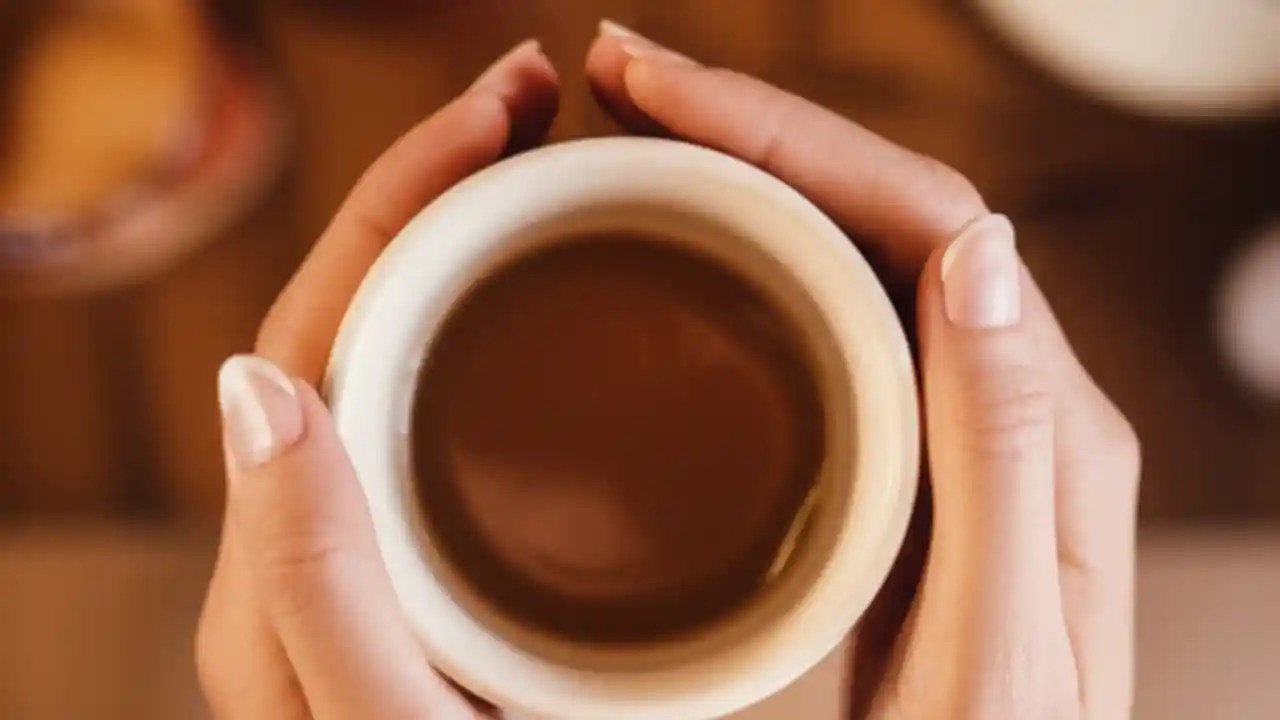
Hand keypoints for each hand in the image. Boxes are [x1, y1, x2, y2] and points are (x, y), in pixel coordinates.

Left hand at [194, 40, 557, 718]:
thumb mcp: (376, 715)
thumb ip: (315, 580)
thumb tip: (260, 385)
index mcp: (286, 551)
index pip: (326, 318)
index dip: (407, 191)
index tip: (511, 102)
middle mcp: (317, 524)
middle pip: (364, 304)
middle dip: (444, 179)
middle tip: (544, 96)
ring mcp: (382, 527)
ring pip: (414, 337)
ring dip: (475, 229)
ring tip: (560, 156)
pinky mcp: (443, 544)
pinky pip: (458, 394)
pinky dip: (507, 307)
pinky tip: (571, 280)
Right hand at [585, 23, 1138, 719]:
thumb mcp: (995, 634)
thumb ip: (997, 451)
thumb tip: (981, 252)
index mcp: (1041, 426)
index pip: (925, 223)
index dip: (795, 137)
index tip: (667, 95)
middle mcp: (1002, 399)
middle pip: (880, 211)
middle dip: (752, 126)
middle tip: (622, 78)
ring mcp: (944, 420)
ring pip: (846, 253)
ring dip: (746, 172)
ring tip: (637, 129)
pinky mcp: (894, 453)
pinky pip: (826, 319)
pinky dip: (747, 256)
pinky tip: (681, 241)